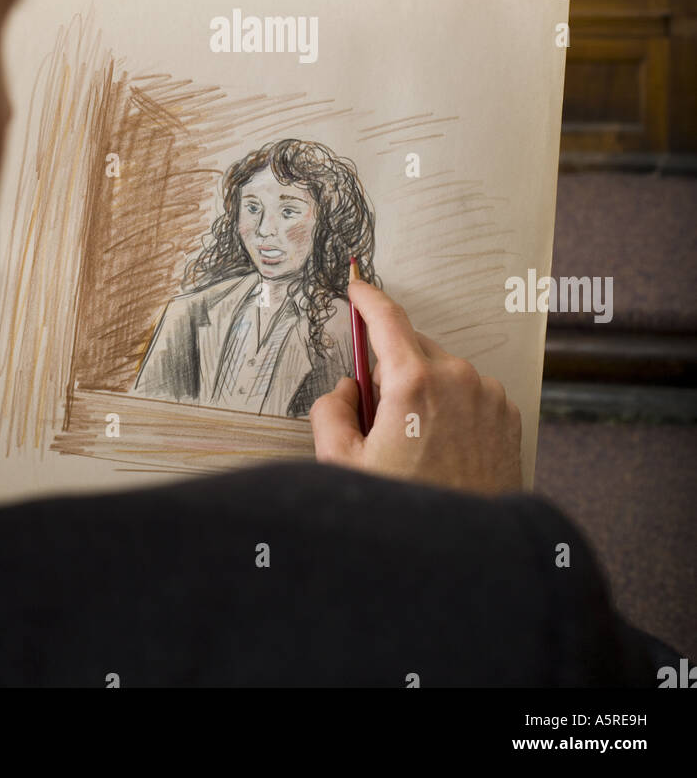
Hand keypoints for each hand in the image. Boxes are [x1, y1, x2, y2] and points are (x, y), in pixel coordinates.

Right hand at [309, 278, 522, 492]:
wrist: (469, 553)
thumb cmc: (407, 510)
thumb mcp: (343, 464)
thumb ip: (331, 411)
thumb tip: (347, 389)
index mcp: (415, 383)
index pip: (386, 318)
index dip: (367, 297)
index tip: (357, 286)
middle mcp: (457, 378)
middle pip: (413, 347)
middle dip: (392, 369)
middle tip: (381, 419)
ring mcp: (488, 395)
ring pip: (442, 371)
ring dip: (424, 389)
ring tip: (417, 444)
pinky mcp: (507, 414)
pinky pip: (470, 392)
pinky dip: (453, 406)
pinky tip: (444, 447)